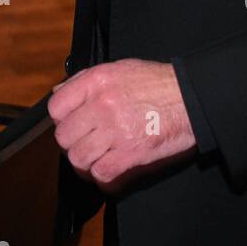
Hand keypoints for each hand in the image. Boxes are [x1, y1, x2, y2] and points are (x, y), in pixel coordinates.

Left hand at [49, 59, 196, 190]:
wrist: (190, 97)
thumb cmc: (158, 83)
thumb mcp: (119, 69)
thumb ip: (85, 80)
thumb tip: (60, 92)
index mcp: (97, 81)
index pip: (56, 107)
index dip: (61, 119)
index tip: (72, 123)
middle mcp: (102, 105)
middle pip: (64, 137)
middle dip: (73, 143)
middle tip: (87, 143)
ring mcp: (116, 130)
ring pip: (79, 158)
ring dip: (86, 162)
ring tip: (98, 157)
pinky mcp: (131, 154)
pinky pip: (102, 174)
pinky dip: (104, 177)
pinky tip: (111, 169)